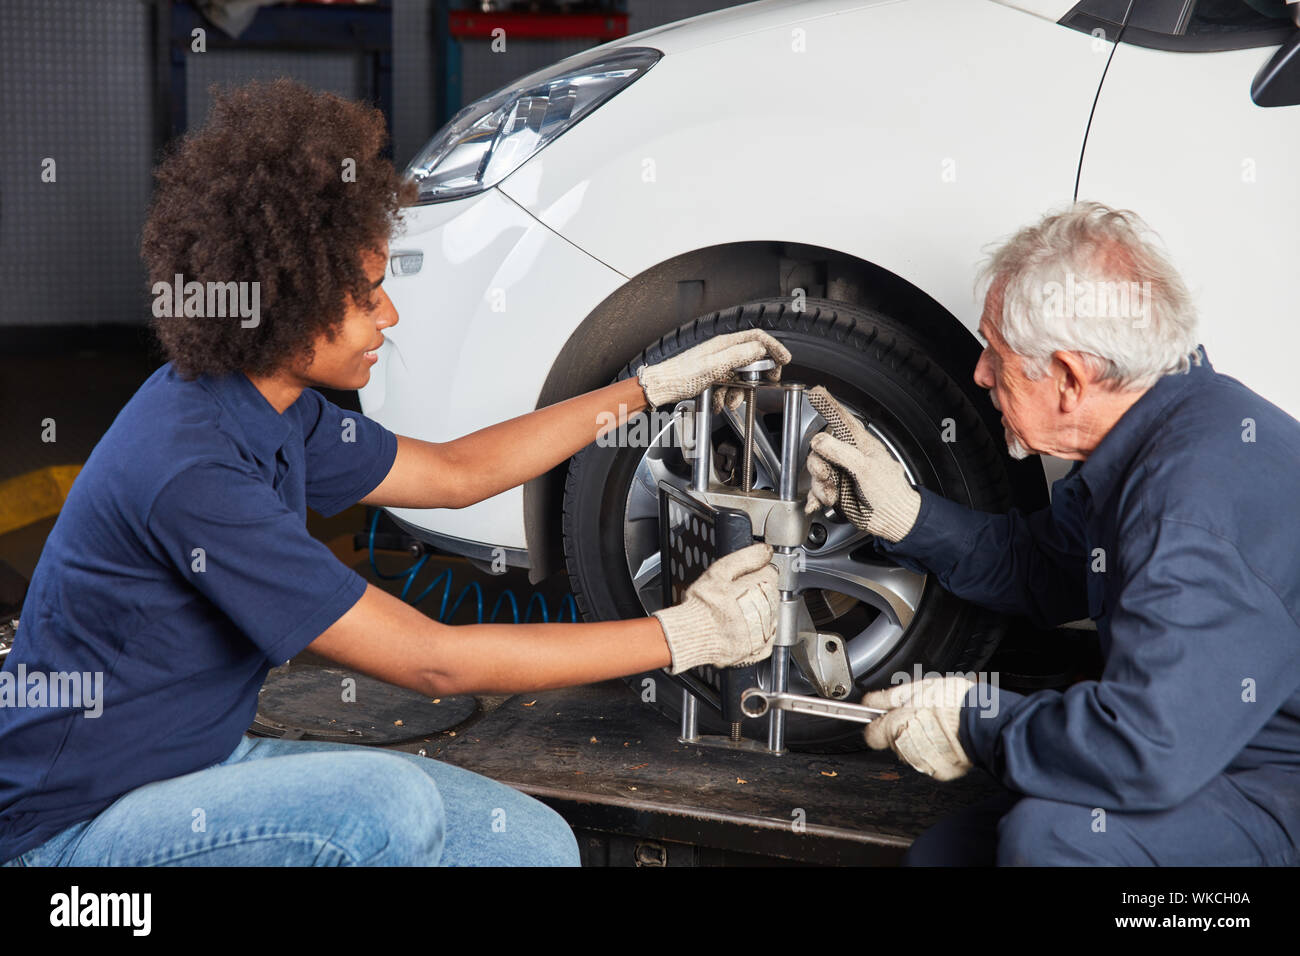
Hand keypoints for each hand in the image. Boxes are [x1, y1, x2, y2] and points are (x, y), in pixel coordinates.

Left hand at [636, 329, 791, 413]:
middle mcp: (722, 352)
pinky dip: (724, 397)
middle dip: (755, 377)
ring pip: (739, 378)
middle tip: (759, 386)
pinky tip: (716, 402)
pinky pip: (727, 387)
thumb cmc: (680, 375)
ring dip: (737, 393)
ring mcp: (717, 365)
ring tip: (727, 401)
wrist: (661, 388)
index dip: (774, 347)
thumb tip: (760, 349)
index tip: (784, 359)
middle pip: (751, 360)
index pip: (757, 338)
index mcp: (724, 344)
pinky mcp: (712, 377)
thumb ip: (739, 356)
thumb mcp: (714, 366)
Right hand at [651, 542, 778, 673]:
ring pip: (770, 616)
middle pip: (771, 595)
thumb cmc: (702, 606)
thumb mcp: (719, 571)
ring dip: (758, 612)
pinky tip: (742, 628)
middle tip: (734, 596)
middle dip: (756, 593)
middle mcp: (765, 612)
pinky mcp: (758, 650)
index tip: (743, 578)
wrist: (690, 636)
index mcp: (759, 589)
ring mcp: (762, 632)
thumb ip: (745, 558)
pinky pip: (767, 637)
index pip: (770, 573)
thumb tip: (765, 551)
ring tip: (736, 612)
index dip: (755, 573)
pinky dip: (758, 632)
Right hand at [803, 386, 920, 542]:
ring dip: (819, 485)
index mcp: (860, 444)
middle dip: (818, 464)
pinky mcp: (836, 490)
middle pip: (820, 449)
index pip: (841, 418)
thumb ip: (840, 452)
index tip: (815, 392)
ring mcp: (841, 473)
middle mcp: (849, 456)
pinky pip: (816, 489)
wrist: (892, 519)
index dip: (828, 405)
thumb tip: (819, 440)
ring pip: (816, 471)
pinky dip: (815, 497)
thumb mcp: (865, 468)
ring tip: (831, 494)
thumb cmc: (890, 492)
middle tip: (825, 474)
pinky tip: (817, 503)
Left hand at [861, 676, 973, 780]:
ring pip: (912, 751)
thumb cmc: (954, 701)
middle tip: (919, 715)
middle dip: (901, 729)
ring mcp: (922, 761)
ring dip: (919, 739)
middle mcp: (906, 747)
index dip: (876, 723)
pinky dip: (936, 750)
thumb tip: (871, 702)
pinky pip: (930, 760)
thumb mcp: (917, 687)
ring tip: (937, 724)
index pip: (871, 734)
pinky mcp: (939, 771)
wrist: (985, 722)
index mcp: (895, 725)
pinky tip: (947, 737)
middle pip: (893, 742)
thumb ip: (890, 697)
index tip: (881, 718)